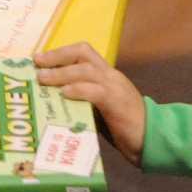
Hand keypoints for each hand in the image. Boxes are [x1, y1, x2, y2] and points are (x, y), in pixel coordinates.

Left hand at [35, 41, 144, 164]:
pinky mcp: (118, 103)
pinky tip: (64, 93)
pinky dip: (78, 90)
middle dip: (57, 56)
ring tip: (43, 78)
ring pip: (86, 70)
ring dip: (61, 73)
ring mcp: (116, 87)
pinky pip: (96, 91)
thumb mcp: (100, 109)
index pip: (84, 52)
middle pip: (82, 54)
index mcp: (107, 75)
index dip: (60, 52)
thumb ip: (83, 100)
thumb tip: (53, 98)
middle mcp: (111, 76)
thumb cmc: (125, 128)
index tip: (40, 58)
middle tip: (36, 64)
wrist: (155, 139)